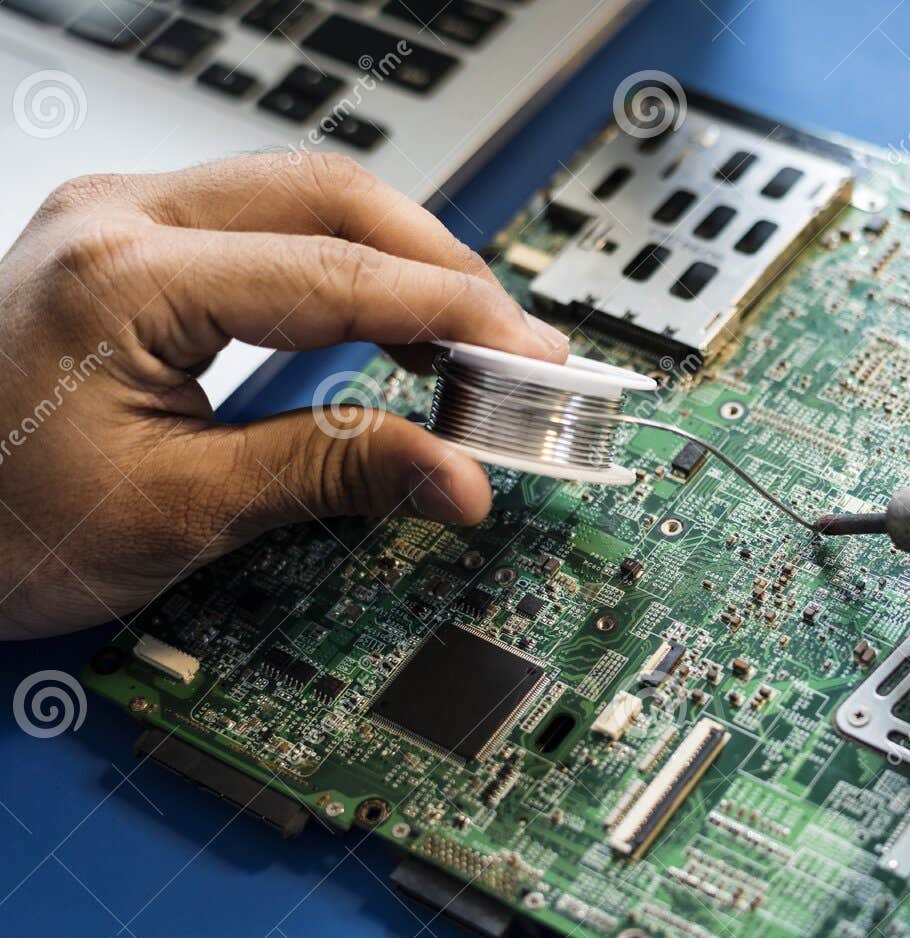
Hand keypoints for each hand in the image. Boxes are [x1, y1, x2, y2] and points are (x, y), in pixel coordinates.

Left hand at [0, 153, 566, 639]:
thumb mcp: (178, 512)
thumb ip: (331, 475)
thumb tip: (455, 475)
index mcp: (123, 277)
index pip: (338, 272)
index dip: (456, 315)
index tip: (533, 359)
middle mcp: (119, 220)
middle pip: (333, 196)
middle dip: (443, 267)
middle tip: (517, 345)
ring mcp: (121, 224)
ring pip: (306, 197)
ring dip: (402, 262)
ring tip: (470, 342)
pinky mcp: (131, 250)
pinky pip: (269, 226)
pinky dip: (349, 271)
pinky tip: (390, 325)